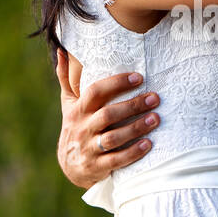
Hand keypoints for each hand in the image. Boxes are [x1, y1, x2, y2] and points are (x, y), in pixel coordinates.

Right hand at [54, 48, 159, 187]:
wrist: (70, 166)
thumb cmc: (75, 127)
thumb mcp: (69, 104)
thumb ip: (67, 78)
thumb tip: (62, 50)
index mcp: (77, 110)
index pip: (95, 91)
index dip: (116, 83)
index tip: (138, 77)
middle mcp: (82, 128)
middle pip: (108, 114)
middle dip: (133, 105)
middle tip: (155, 98)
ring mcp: (89, 148)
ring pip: (114, 137)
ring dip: (136, 128)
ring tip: (156, 118)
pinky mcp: (97, 166)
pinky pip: (117, 159)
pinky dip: (133, 152)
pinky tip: (149, 144)